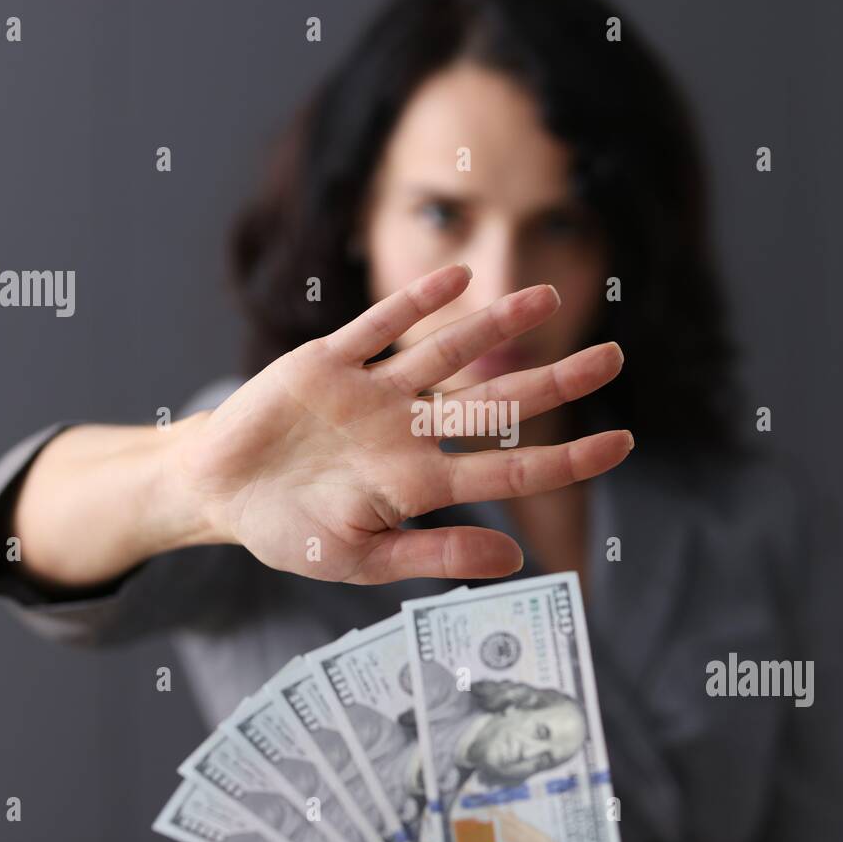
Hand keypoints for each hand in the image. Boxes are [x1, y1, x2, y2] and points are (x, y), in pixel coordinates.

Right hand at [166, 264, 630, 583]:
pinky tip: (457, 281)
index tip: (622, 444)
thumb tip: (516, 560)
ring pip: (445, 354)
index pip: (508, 469)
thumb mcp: (362, 560)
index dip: (566, 459)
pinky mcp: (328, 363)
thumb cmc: (291, 532)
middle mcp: (407, 432)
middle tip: (613, 359)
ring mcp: (372, 394)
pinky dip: (414, 305)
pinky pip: (377, 328)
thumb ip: (435, 555)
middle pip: (494, 402)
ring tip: (546, 297)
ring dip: (494, 325)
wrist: (220, 493)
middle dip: (554, 381)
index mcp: (418, 483)